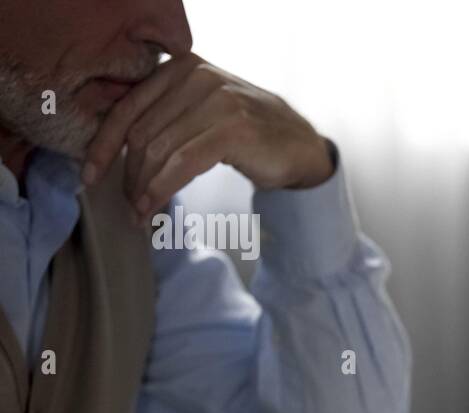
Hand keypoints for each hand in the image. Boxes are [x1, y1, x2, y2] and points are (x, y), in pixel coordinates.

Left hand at [81, 53, 333, 222]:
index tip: (90, 174)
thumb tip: (114, 142)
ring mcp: (218, 101)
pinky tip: (154, 206)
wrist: (301, 148)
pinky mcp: (234, 129)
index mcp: (183, 68)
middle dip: (127, 174)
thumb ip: (165, 115)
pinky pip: (183, 164)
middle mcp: (198, 77)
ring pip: (159, 150)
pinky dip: (162, 189)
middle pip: (141, 133)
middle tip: (126, 203)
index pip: (128, 107)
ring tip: (140, 212)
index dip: (104, 144)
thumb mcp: (201, 113)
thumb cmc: (248, 135)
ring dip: (143, 188)